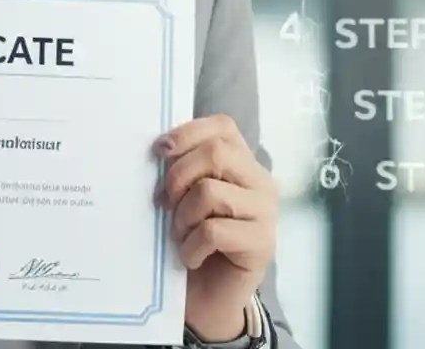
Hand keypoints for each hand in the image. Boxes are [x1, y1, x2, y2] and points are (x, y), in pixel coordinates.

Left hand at [153, 115, 277, 342]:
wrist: (207, 296)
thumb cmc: (193, 239)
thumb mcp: (184, 197)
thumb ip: (181, 170)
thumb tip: (158, 149)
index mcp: (243, 163)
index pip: (222, 127)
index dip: (187, 132)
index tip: (158, 151)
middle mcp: (261, 182)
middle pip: (215, 153)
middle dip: (178, 177)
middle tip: (164, 204)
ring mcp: (266, 213)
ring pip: (210, 192)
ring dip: (182, 217)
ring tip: (181, 235)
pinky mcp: (262, 244)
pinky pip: (212, 231)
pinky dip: (191, 246)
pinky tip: (191, 257)